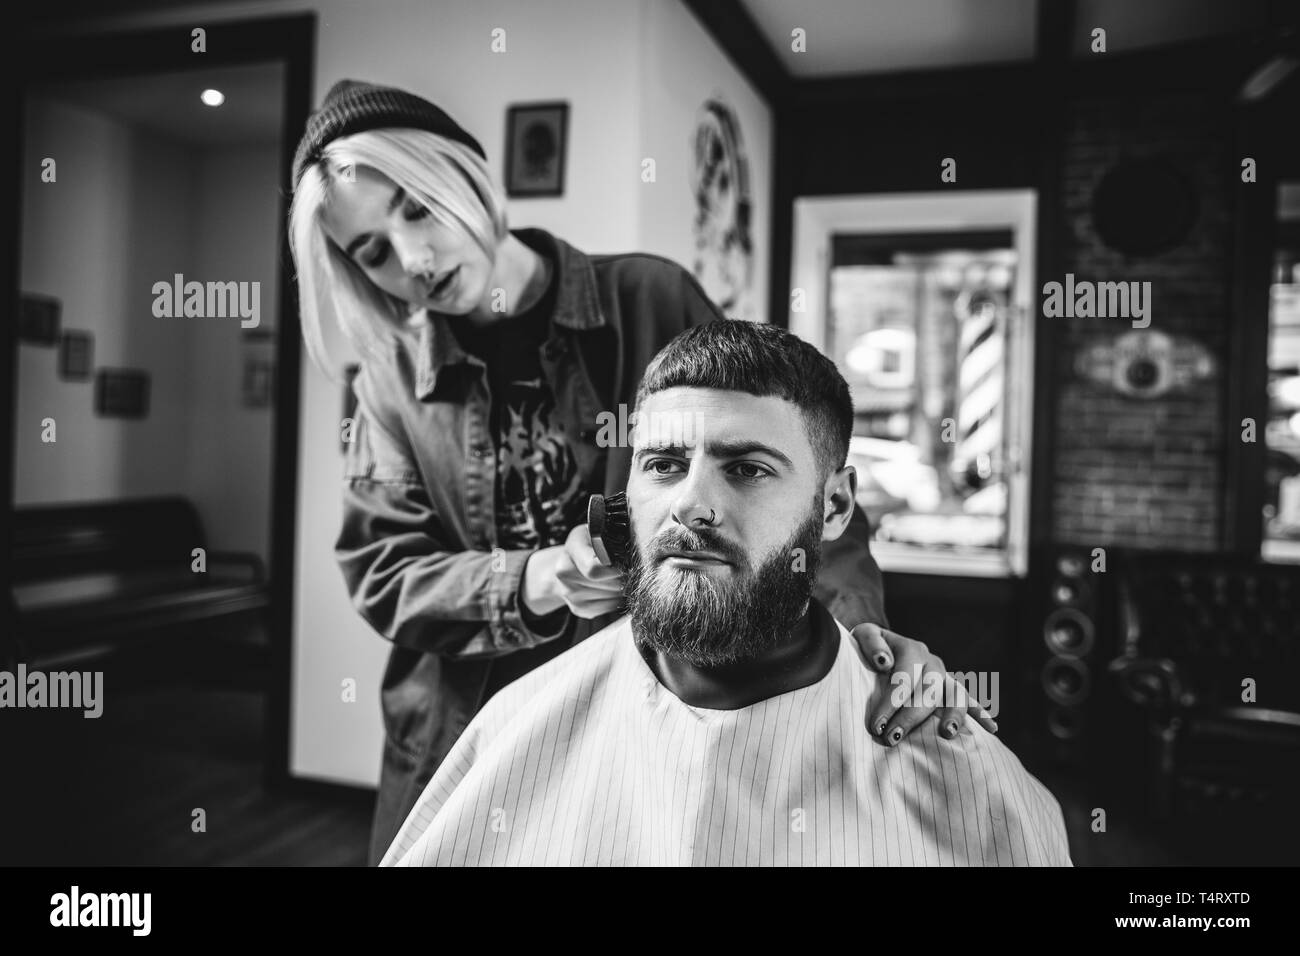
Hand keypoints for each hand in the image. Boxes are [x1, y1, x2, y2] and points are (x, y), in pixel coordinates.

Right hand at [521, 524, 625, 619]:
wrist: (568, 562)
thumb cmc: (591, 543)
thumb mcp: (600, 532)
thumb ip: (614, 538)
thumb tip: (636, 553)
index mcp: (572, 548)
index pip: (594, 569)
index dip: (616, 569)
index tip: (625, 564)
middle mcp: (565, 573)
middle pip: (608, 585)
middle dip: (622, 578)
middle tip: (626, 570)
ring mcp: (569, 593)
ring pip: (611, 597)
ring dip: (620, 589)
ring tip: (616, 577)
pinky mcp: (578, 609)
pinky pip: (608, 608)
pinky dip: (615, 599)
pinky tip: (610, 588)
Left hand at [849, 623, 998, 744]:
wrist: (881, 647)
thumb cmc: (868, 647)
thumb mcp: (864, 635)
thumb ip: (871, 644)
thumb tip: (884, 662)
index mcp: (911, 648)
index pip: (903, 678)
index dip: (890, 703)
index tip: (876, 726)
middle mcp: (932, 662)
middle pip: (927, 691)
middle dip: (910, 717)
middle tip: (892, 738)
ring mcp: (944, 675)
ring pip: (955, 695)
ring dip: (952, 715)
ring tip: (946, 734)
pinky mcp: (950, 689)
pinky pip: (968, 700)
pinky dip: (981, 713)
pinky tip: (992, 728)